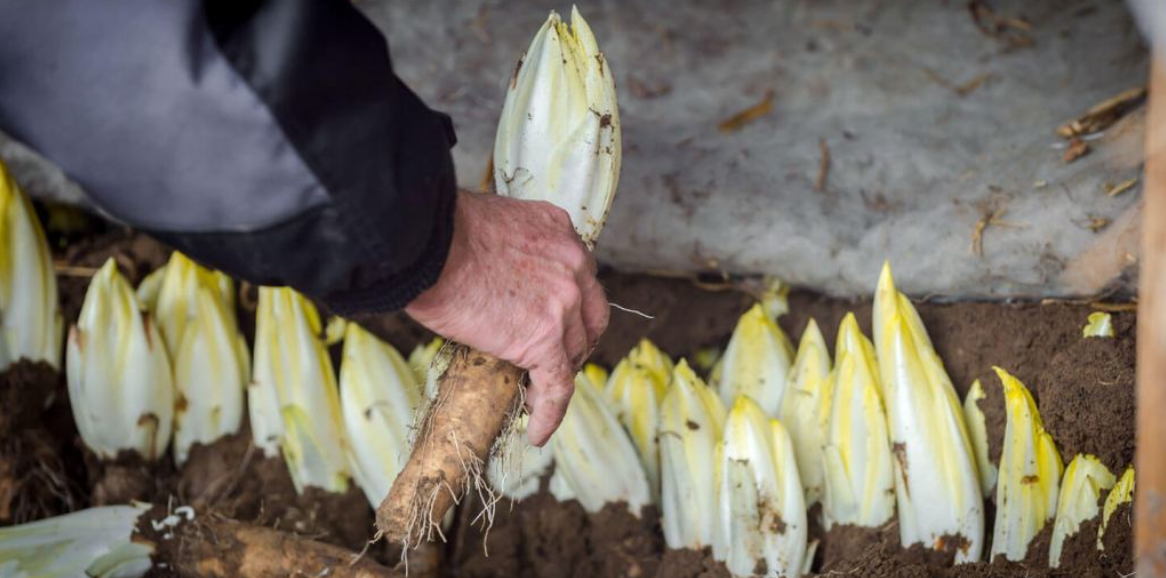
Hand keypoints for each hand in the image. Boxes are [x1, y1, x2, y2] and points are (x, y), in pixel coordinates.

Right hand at [405, 190, 608, 445]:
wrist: (427, 243)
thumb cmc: (438, 232)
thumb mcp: (492, 226)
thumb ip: (510, 252)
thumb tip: (492, 280)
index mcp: (559, 230)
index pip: (578, 278)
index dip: (570, 309)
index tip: (555, 326)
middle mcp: (573, 263)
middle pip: (588, 317)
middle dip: (572, 344)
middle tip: (551, 365)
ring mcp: (564, 302)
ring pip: (573, 353)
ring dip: (556, 376)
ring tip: (534, 399)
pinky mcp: (545, 337)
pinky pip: (557, 384)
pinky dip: (549, 412)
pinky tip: (536, 431)